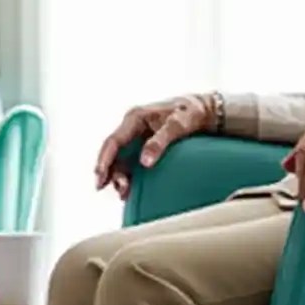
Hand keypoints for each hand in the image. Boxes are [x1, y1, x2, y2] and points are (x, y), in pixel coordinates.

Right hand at [95, 95, 212, 198]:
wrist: (205, 111)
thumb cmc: (190, 113)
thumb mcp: (177, 125)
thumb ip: (159, 142)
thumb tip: (144, 162)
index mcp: (135, 118)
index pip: (113, 141)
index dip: (104, 160)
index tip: (100, 177)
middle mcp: (132, 128)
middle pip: (114, 153)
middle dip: (111, 173)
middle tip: (120, 190)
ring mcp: (138, 138)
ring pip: (121, 160)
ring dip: (120, 177)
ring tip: (125, 193)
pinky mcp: (145, 146)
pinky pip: (131, 163)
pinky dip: (129, 176)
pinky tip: (130, 189)